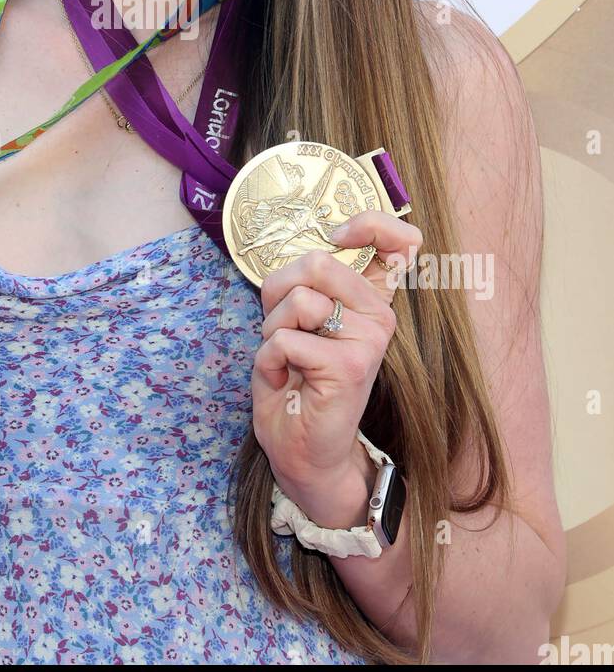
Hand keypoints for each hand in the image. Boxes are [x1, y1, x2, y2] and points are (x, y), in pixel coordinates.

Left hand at [251, 210, 421, 525]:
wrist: (298, 449)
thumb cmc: (293, 381)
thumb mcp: (293, 318)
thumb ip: (304, 282)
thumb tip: (316, 248)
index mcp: (370, 301)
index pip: (400, 242)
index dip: (370, 223)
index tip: (338, 236)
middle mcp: (380, 316)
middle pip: (318, 261)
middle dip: (279, 294)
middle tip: (286, 332)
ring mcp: (371, 340)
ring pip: (299, 300)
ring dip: (273, 330)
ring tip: (288, 360)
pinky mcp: (351, 365)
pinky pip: (286, 340)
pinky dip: (270, 361)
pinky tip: (288, 382)